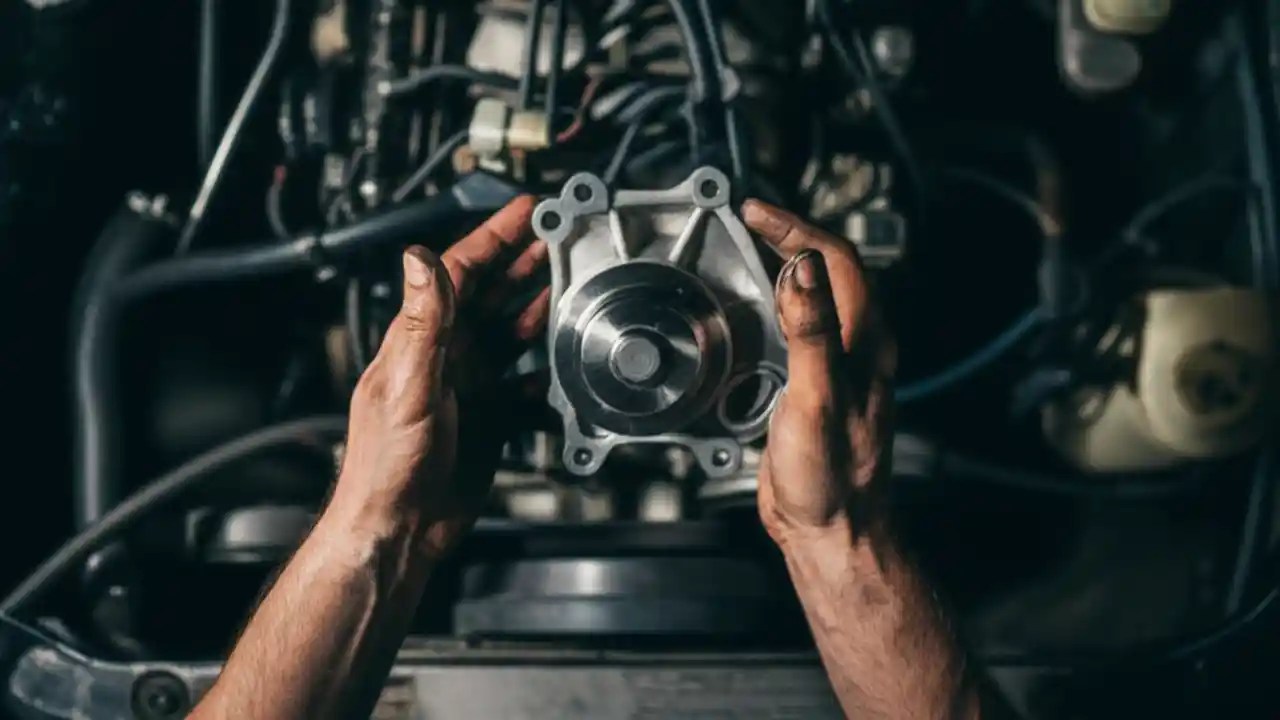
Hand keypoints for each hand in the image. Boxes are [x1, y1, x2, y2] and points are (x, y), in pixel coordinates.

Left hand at [331, 196, 548, 557]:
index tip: (527, 211)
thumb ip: (423, 323)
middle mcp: (446, 357)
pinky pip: (524, 383)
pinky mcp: (488, 418)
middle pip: (492, 294)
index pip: (460, 271)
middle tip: (563, 236)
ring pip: (511, 332)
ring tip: (572, 283)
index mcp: (422, 340)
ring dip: (541, 305)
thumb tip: (421, 259)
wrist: (400, 529)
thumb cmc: (388, 466)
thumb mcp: (407, 385)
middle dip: (527, 261)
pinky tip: (564, 360)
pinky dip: (546, 368)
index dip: (495, 236)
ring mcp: (468, 386)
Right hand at [743, 200, 895, 544]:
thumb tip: (801, 269)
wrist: (831, 531)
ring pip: (814, 299)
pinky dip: (770, 311)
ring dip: (780, 270)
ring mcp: (837, 368)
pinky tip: (746, 318)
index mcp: (865, 342)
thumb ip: (811, 330)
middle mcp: (857, 348)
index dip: (796, 229)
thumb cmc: (832, 478)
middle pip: (829, 272)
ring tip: (744, 256)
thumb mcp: (817, 398)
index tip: (755, 214)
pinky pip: (797, 333)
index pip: (837, 260)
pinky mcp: (815, 389)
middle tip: (748, 223)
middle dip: (788, 238)